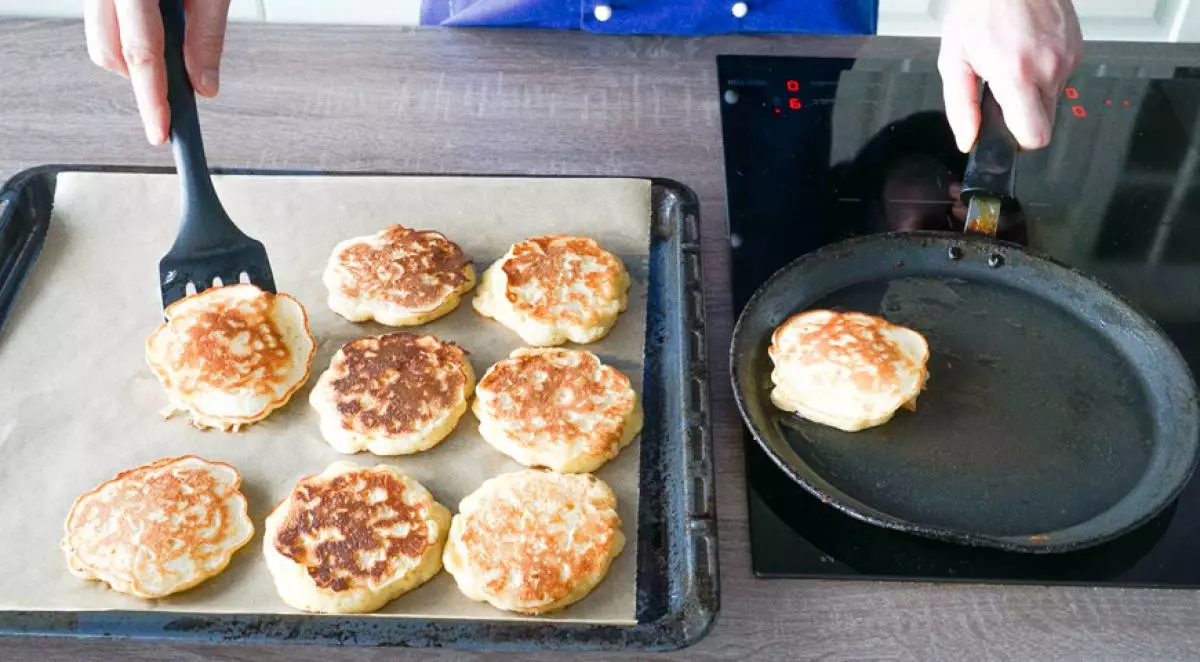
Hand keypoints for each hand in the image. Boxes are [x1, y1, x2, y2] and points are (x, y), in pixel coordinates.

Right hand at [85, 0, 230, 144]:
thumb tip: (204, 87)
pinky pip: (105, 27)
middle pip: (109, 55)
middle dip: (143, 79)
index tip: (161, 133)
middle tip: (180, 79)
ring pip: (103, 44)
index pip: (141, 54)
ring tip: (172, 41)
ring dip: (135, 59)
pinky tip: (156, 29)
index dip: (152, 99)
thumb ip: (206, 36)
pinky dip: (130, 39)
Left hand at [938, 0, 1081, 151]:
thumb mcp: (954, 58)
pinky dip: (1044, 73)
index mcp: (1016, 74)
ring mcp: (1068, 57)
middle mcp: (1049, 68)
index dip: (1018, 142)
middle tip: (1002, 93)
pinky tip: (1027, 52)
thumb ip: (960, 106)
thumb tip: (968, 139)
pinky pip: (1061, 77)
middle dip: (1023, 117)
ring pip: (1053, 99)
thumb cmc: (981, 7)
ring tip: (1012, 64)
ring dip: (1033, 92)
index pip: (1035, 136)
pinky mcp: (1078, 48)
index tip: (1005, 134)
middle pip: (1044, 122)